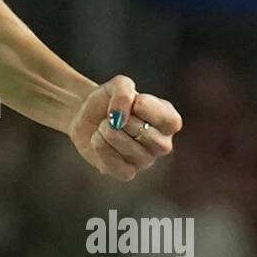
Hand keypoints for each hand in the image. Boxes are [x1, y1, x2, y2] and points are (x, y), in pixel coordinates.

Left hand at [67, 75, 181, 180]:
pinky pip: (119, 167)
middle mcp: (161, 143)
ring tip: (103, 125)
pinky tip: (98, 139)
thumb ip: (124, 91)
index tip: (135, 101)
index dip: (150, 110)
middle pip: (152, 138)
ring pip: (133, 152)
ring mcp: (145, 160)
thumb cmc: (109, 100)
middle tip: (112, 116)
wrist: (84, 115)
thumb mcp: (118, 84)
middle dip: (126, 122)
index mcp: (167, 121)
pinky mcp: (126, 172)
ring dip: (109, 133)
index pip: (171, 122)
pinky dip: (102, 149)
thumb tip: (120, 116)